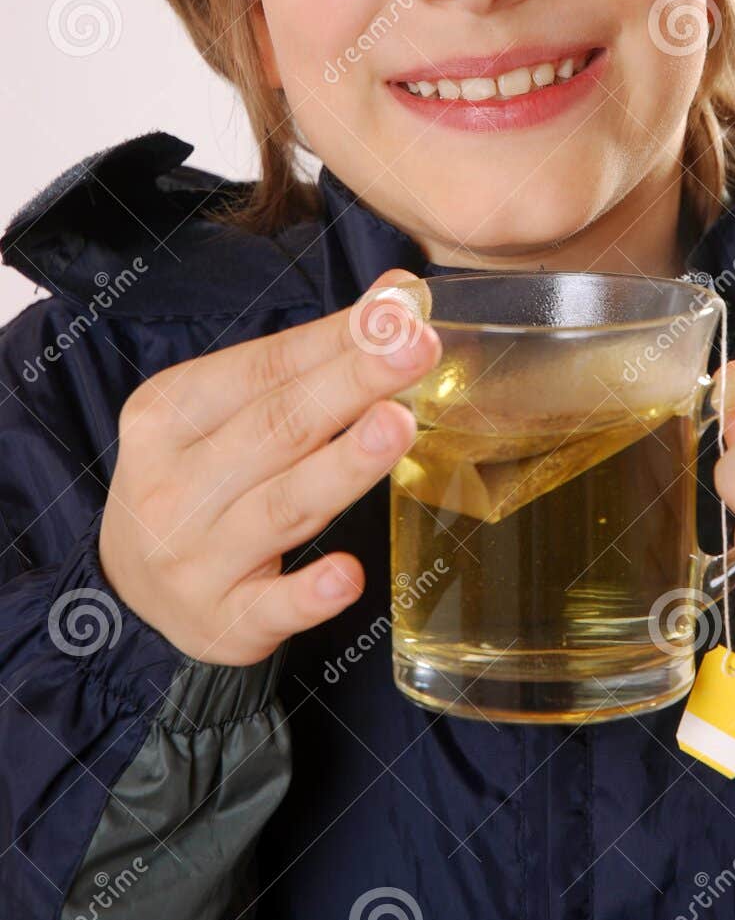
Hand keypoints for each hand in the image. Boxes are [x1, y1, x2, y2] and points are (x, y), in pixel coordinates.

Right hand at [98, 269, 440, 664]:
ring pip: (280, 507)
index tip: (399, 313)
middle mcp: (173, 486)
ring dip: (342, 467)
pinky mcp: (223, 623)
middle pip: (275, 427)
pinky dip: (309, 593)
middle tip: (416, 348)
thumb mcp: (229, 410)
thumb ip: (311, 356)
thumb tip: (398, 296)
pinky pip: (271, 607)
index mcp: (166, 415)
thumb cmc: (201, 477)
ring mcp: (195, 559)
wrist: (132, 587)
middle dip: (351, 384)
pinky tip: (349, 573)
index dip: (334, 339)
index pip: (262, 368)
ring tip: (398, 425)